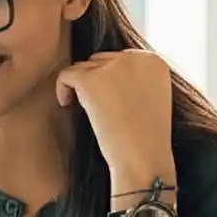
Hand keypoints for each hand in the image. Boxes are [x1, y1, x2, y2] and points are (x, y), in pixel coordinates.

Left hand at [55, 49, 174, 187]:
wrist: (142, 159)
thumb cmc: (146, 138)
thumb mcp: (152, 98)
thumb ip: (135, 79)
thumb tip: (107, 74)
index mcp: (154, 61)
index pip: (121, 58)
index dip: (110, 79)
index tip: (108, 101)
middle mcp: (135, 58)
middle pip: (101, 60)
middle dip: (96, 82)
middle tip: (99, 109)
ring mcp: (113, 67)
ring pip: (84, 67)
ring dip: (82, 88)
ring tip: (91, 112)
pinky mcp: (91, 80)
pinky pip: (66, 74)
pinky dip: (62, 88)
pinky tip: (67, 105)